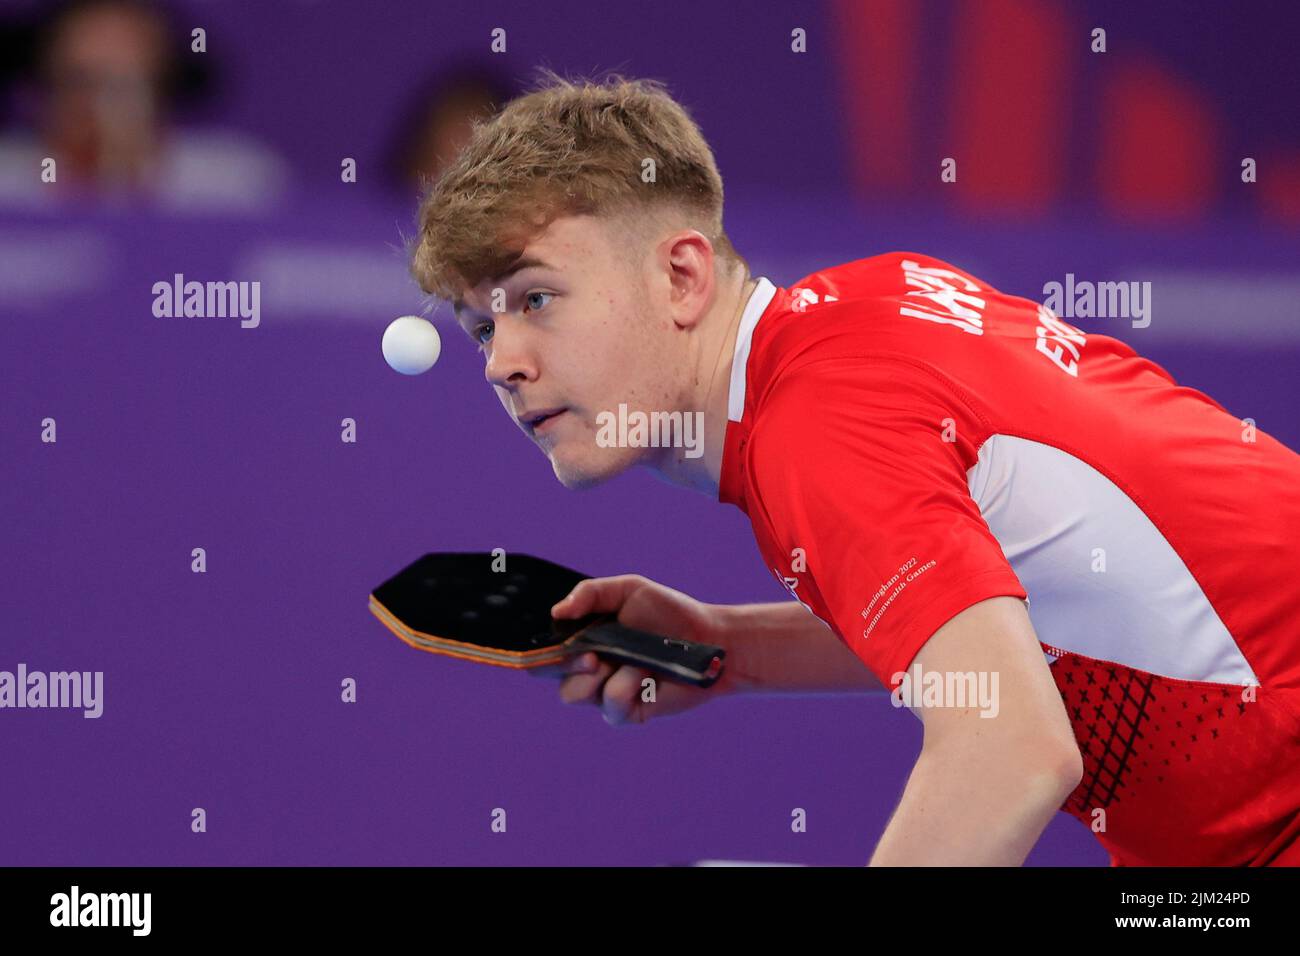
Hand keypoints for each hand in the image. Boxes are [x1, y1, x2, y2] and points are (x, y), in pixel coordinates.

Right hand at [541, 574, 734, 725]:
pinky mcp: (627, 711)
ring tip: (630, 662)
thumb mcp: (628, 590)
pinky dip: (627, 686)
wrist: (709, 638)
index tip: (556, 641)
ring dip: (597, 676)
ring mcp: (604, 691)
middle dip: (563, 663)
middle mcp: (587, 666)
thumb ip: (589, 593)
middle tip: (592, 655)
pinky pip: (610, 705)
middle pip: (547, 673)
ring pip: (572, 694)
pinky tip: (647, 677)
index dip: (539, 648)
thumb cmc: (669, 612)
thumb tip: (556, 612)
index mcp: (582, 638)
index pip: (543, 648)